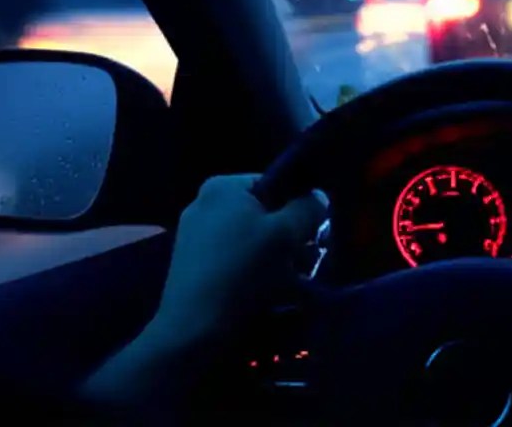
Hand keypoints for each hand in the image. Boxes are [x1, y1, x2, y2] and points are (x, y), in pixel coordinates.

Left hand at [150, 174, 327, 342]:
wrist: (195, 329)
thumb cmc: (243, 272)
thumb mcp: (286, 236)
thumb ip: (308, 209)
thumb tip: (318, 196)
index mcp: (223, 187)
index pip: (275, 182)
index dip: (299, 205)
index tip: (313, 233)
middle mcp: (204, 204)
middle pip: (264, 213)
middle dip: (289, 236)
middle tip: (307, 261)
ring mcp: (194, 235)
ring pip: (251, 238)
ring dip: (276, 257)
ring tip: (293, 282)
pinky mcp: (193, 265)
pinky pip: (234, 258)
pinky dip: (254, 270)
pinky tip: (268, 292)